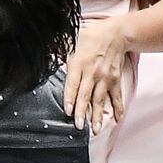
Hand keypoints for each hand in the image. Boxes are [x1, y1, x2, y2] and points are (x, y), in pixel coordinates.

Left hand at [63, 16, 130, 134]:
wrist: (116, 33)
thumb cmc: (91, 37)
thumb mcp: (72, 42)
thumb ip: (60, 53)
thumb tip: (45, 60)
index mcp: (79, 63)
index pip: (73, 84)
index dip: (70, 98)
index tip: (68, 111)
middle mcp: (92, 72)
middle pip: (86, 95)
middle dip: (82, 112)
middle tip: (79, 126)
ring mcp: (105, 77)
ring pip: (100, 99)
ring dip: (97, 115)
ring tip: (95, 129)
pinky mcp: (115, 79)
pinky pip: (116, 96)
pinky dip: (117, 107)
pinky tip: (117, 118)